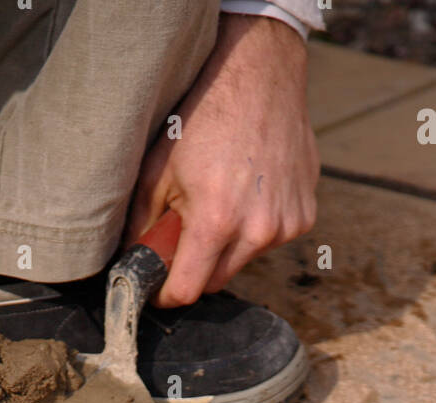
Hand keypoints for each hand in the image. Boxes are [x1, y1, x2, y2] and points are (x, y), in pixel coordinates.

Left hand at [125, 14, 319, 308]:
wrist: (261, 76)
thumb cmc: (205, 116)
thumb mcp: (160, 168)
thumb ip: (142, 223)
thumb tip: (130, 259)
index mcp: (216, 222)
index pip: (188, 291)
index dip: (168, 294)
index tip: (159, 288)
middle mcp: (257, 231)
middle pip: (217, 280)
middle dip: (198, 266)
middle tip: (186, 234)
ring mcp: (286, 225)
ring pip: (245, 260)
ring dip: (229, 245)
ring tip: (223, 200)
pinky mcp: (305, 216)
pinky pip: (272, 239)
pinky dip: (257, 227)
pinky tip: (250, 191)